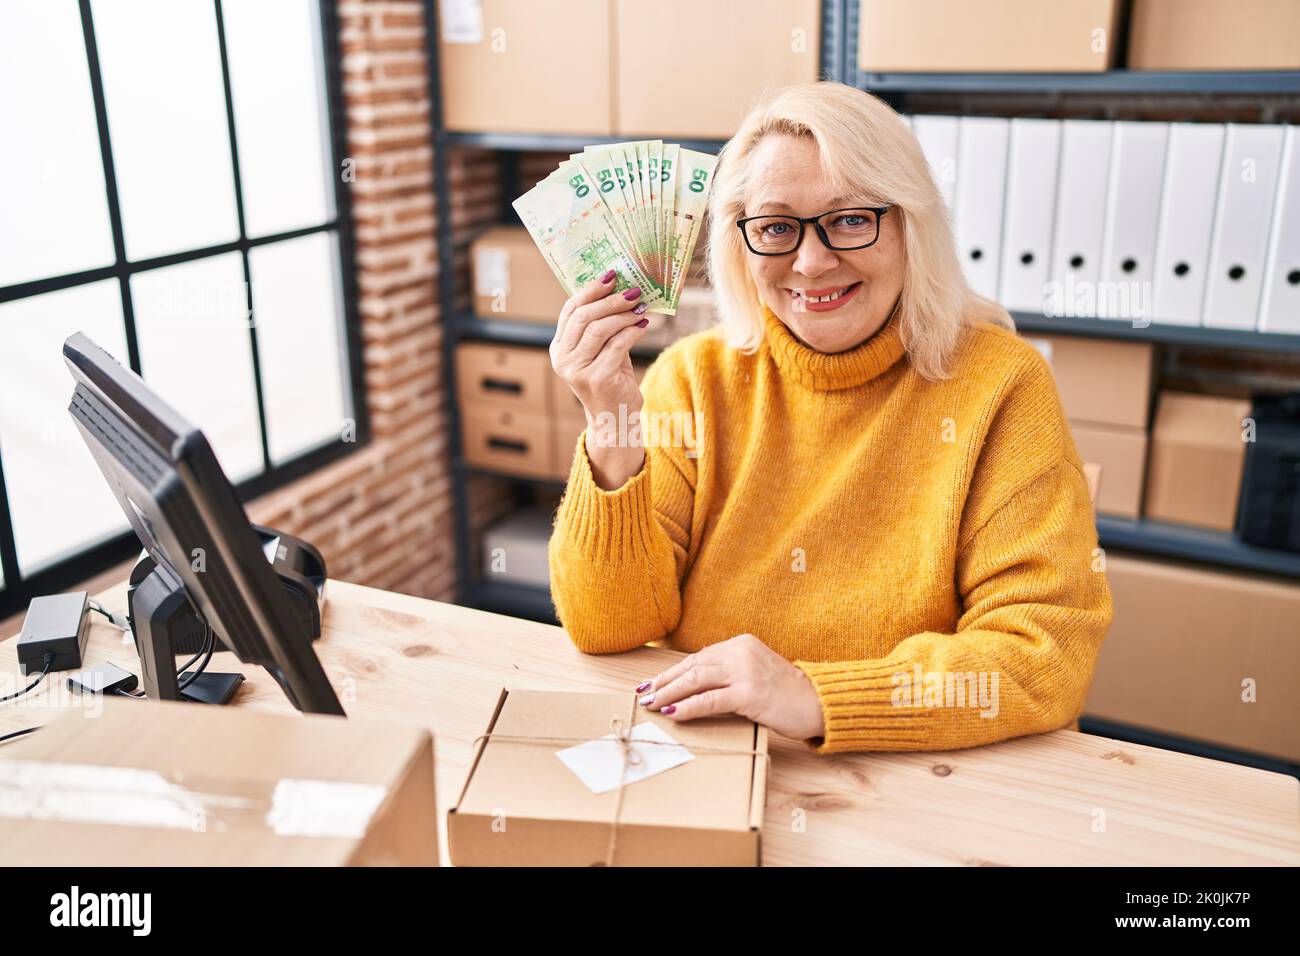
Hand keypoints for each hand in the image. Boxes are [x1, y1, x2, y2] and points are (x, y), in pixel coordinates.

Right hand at [550, 271, 650, 489]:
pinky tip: (644, 326)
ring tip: (641, 308)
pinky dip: (633, 331)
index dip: (590, 290)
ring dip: (624, 314)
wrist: (616, 419)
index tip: (612, 276)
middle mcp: (563, 359)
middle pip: (584, 316)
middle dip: (611, 300)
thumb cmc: (611, 380)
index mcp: (559, 348)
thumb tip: (619, 289)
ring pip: (600, 328)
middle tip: (633, 291)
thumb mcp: (601, 350)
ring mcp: (577, 371)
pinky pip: (617, 345)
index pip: (570, 310)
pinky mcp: (597, 379)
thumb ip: (602, 325)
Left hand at [633, 634, 826, 741]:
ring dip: (670, 693)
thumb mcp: (755, 672)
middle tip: (645, 694)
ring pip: (696, 679)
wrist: (818, 703)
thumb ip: (729, 672)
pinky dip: (688, 706)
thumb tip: (695, 683)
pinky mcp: (749, 693)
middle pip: (693, 665)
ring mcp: (745, 671)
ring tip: (652, 704)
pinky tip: (673, 713)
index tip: (654, 683)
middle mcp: (741, 652)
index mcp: (741, 643)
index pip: (699, 656)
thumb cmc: (787, 694)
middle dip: (665, 681)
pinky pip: (709, 700)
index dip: (673, 671)